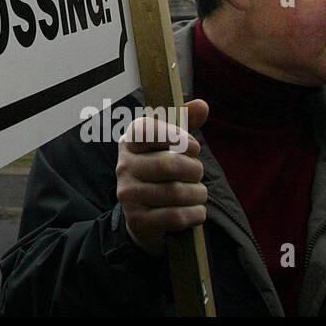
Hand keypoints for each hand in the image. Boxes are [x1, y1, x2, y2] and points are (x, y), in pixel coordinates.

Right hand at [115, 99, 209, 256]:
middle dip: (195, 170)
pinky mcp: (137, 220)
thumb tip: (202, 105)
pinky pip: (176, 216)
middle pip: (169, 164)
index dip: (177, 136)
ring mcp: (128, 194)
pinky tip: (196, 211)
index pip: (148, 129)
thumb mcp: (171, 146)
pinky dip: (195, 214)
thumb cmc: (160, 172)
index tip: (193, 147)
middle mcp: (123, 166)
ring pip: (176, 192)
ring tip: (199, 193)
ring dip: (198, 194)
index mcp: (129, 141)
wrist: (144, 216)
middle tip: (198, 174)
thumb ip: (186, 124)